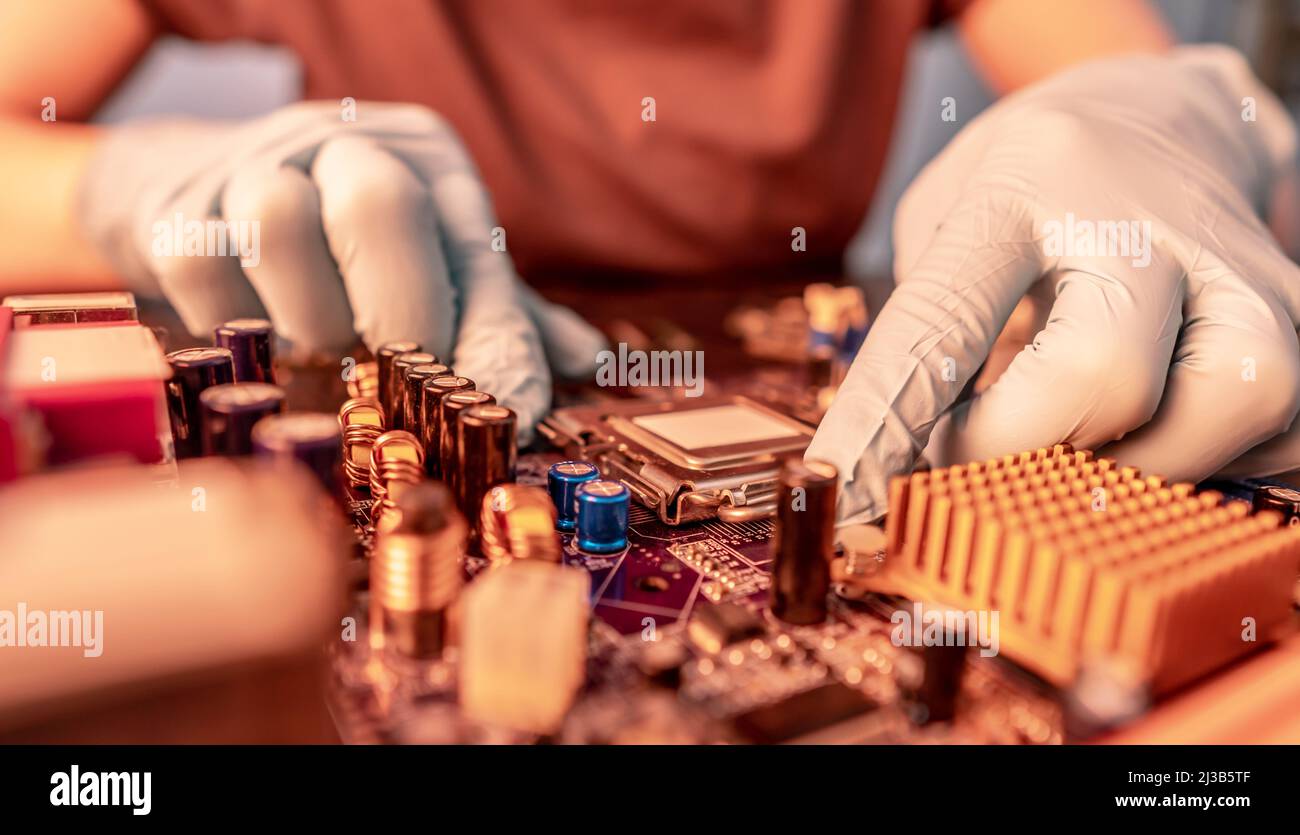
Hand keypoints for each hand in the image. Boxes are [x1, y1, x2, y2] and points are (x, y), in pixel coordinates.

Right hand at [77, 102, 604, 437]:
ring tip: (327, 356)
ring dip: (312, 322)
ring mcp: (252, 167)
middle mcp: (344, 144)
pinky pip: (206, 277)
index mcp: (425, 160)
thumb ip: (504, 313)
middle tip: (402, 380)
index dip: (494, 332)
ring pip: (280, 228)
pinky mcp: (176, 211)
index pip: (471, 241)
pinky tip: (266, 345)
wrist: (203, 197)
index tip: (511, 412)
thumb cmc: (352, 251)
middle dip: (402, 312)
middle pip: (381, 202)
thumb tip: (588, 362)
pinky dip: (244, 332)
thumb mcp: (440, 269)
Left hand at [808, 46, 1299, 524]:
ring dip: (1124, 471)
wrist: (1169, 118)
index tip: (848, 490)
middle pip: (1100, 375)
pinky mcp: (1299, 312)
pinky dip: (1200, 466)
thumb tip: (910, 462)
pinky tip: (1149, 439)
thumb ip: (925, 322)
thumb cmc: (1036, 183)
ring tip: (1069, 450)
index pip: (944, 317)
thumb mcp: (946, 211)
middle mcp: (1141, 225)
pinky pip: (1274, 430)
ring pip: (1214, 408)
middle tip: (968, 462)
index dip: (888, 420)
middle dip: (1018, 453)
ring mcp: (1237, 268)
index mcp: (1023, 190)